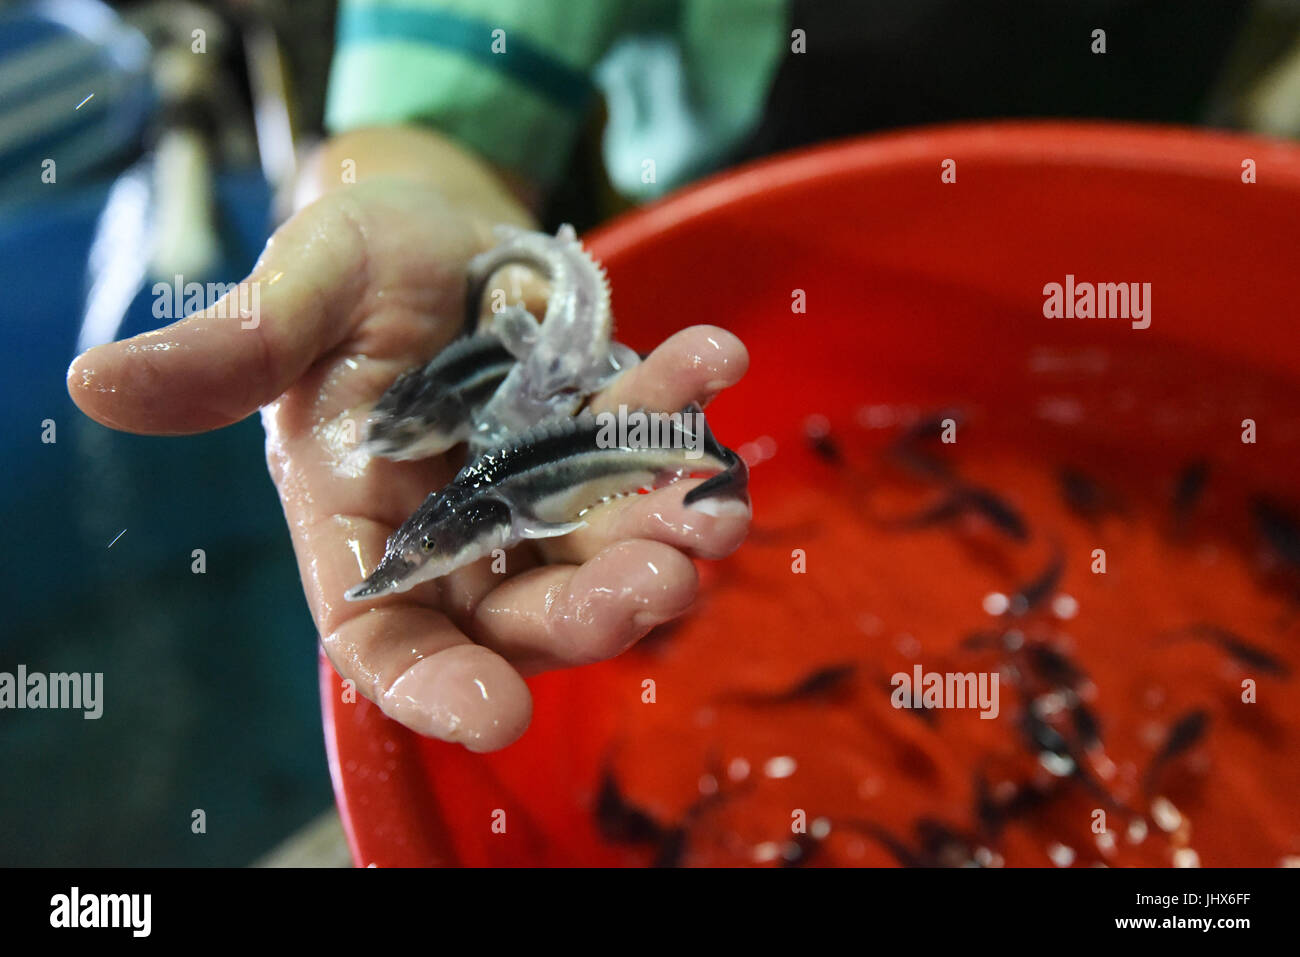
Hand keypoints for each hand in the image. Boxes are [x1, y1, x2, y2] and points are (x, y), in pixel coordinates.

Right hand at [67, 178, 749, 750]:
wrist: (440, 228)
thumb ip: (229, 353)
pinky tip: (713, 359)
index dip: (434, 685)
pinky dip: (686, 414)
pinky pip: (655, 450)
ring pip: (606, 552)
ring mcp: (547, 496)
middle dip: (587, 613)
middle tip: (654, 585)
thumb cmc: (352, 268)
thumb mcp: (298, 296)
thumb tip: (93, 382)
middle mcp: (463, 533)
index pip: (388, 636)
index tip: (494, 713)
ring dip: (664, 537)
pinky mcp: (611, 446)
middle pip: (523, 613)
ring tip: (712, 505)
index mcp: (366, 525)